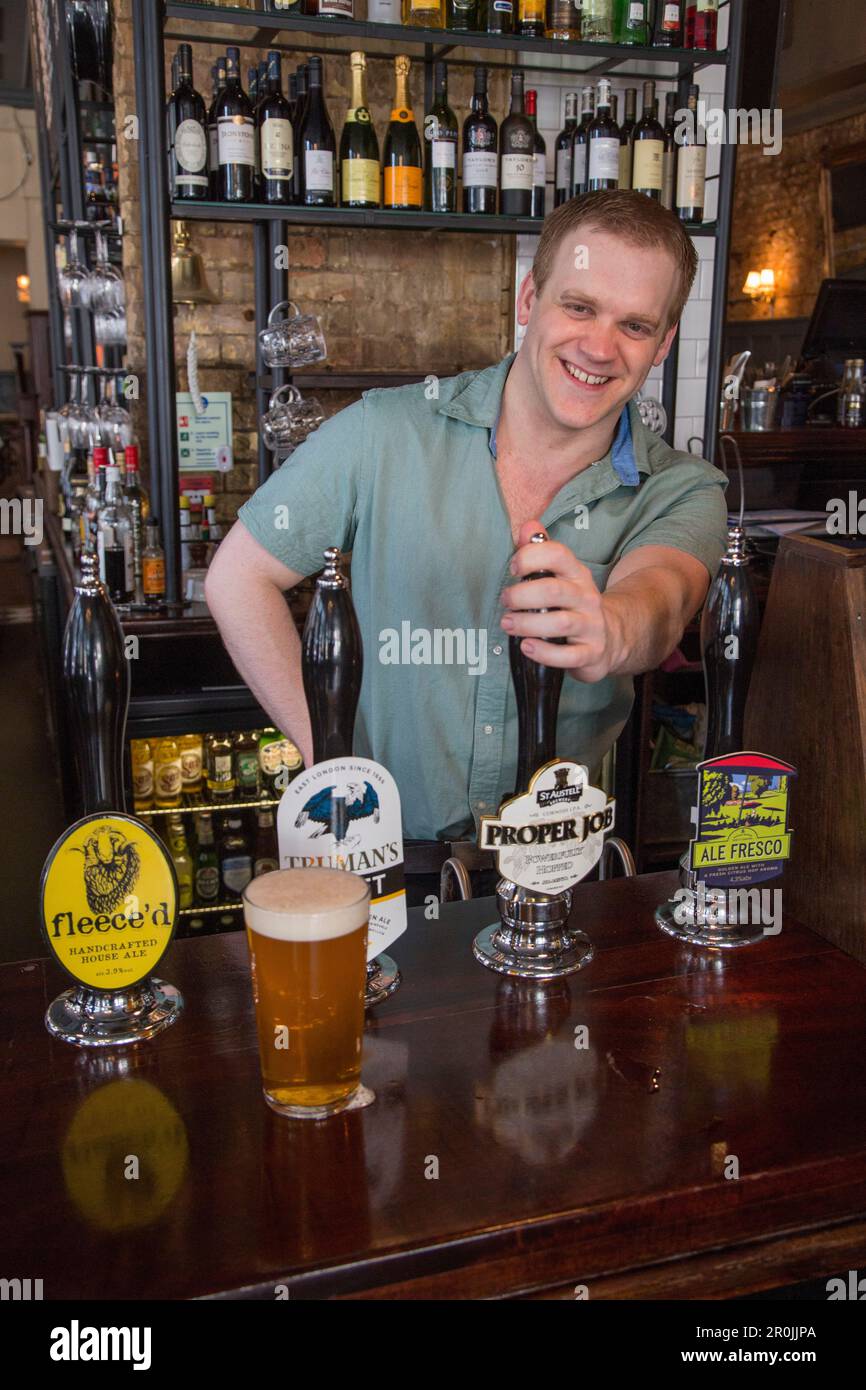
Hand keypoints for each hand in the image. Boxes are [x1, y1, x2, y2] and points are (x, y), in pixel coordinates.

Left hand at [500, 520, 613, 681]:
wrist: (609, 639)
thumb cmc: (572, 605)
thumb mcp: (561, 576)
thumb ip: (542, 552)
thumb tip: (527, 527)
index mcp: (576, 574)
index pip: (558, 555)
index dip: (531, 557)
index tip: (513, 568)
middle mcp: (586, 597)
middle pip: (554, 590)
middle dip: (522, 595)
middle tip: (505, 601)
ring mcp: (591, 625)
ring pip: (561, 622)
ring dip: (528, 624)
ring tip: (508, 624)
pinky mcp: (591, 652)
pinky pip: (568, 655)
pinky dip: (545, 652)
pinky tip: (527, 646)